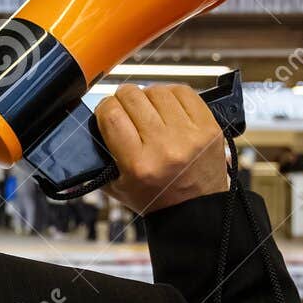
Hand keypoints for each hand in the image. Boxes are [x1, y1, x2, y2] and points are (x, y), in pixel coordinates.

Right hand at [96, 83, 229, 213]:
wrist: (195, 212)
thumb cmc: (155, 199)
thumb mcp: (117, 185)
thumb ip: (101, 154)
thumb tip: (94, 117)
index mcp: (138, 165)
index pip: (111, 115)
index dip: (104, 107)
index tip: (106, 111)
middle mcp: (165, 148)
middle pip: (133, 97)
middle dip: (123, 99)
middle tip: (125, 108)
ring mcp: (189, 136)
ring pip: (157, 91)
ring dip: (148, 96)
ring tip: (149, 111)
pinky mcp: (208, 128)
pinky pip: (184, 92)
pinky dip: (171, 96)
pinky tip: (168, 108)